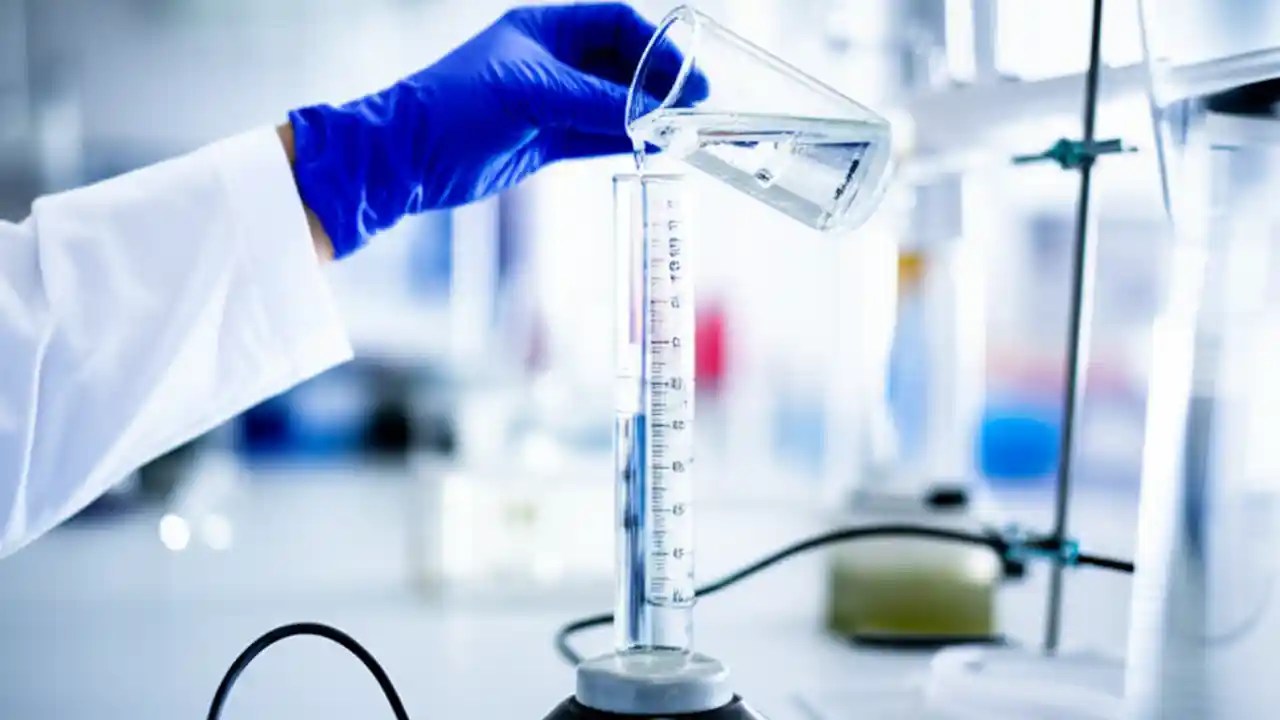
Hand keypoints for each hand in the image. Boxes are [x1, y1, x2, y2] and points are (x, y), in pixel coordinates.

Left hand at [287, 2, 695, 258]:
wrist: (408, 158)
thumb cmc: (454, 104)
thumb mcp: (530, 93)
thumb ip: (593, 101)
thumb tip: (651, 113)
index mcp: (544, 28)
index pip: (616, 24)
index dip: (656, 44)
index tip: (687, 70)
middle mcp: (551, 61)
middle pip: (622, 64)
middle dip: (660, 83)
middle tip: (696, 104)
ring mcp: (550, 103)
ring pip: (613, 104)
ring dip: (647, 116)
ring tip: (685, 130)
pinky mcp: (545, 141)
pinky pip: (597, 137)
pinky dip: (626, 141)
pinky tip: (655, 148)